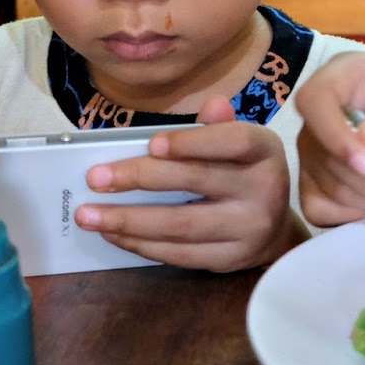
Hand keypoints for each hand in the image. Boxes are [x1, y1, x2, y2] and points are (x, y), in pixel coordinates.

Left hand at [73, 97, 300, 271]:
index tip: (150, 144)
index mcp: (264, 152)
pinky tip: (115, 234)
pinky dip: (142, 245)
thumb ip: (218, 127)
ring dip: (129, 220)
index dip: (192, 142)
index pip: (232, 142)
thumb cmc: (245, 175)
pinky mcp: (231, 259)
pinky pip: (180, 254)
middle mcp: (265, 189)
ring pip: (182, 225)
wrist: (275, 231)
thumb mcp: (240, 144)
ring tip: (89, 215)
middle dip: (140, 178)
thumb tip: (212, 105)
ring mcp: (249, 229)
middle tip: (96, 178)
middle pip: (197, 182)